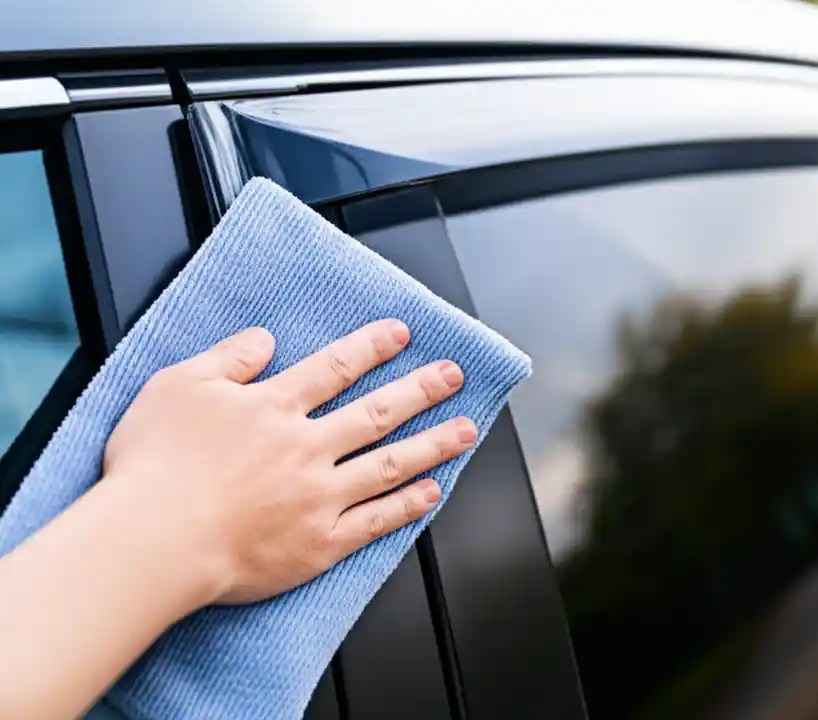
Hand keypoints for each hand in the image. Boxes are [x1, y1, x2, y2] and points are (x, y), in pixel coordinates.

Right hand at [101, 319, 475, 604]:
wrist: (152, 541)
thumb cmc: (153, 468)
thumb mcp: (176, 386)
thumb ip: (226, 358)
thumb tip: (263, 340)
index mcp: (273, 407)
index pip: (335, 367)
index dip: (372, 347)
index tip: (402, 335)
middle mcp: (306, 447)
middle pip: (379, 411)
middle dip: (422, 389)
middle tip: (453, 375)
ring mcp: (319, 496)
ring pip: (391, 463)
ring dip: (434, 444)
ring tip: (466, 430)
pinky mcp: (320, 543)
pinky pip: (376, 521)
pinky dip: (408, 506)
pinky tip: (432, 493)